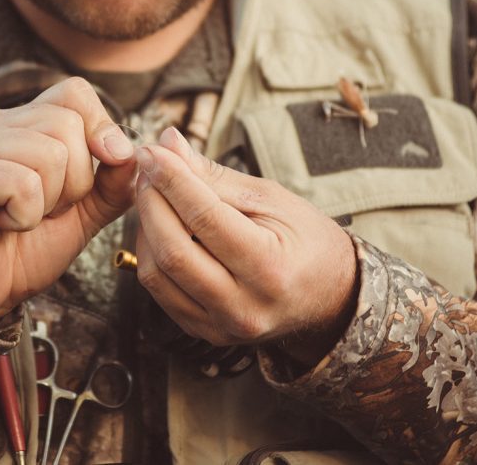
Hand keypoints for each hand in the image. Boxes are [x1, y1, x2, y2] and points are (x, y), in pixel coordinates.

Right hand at [0, 78, 136, 325]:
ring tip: (23, 217)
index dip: (100, 128)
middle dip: (76, 180)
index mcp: (19, 122)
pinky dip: (26, 216)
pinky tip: (4, 225)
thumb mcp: (86, 210)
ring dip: (50, 201)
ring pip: (51, 153)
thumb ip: (114, 179)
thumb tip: (133, 150)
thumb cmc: (27, 247)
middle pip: (68, 123)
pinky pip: (24, 184)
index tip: (100, 166)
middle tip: (46, 209)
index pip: (74, 93)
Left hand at [134, 127, 357, 365]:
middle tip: (146, 169)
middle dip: (151, 201)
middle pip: (173, 249)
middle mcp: (243, 306)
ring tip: (152, 195)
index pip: (204, 217)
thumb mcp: (271, 198)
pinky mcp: (205, 333)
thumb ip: (214, 176)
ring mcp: (222, 326)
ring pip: (157, 274)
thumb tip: (167, 143)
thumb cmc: (305, 239)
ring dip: (145, 228)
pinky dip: (152, 255)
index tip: (151, 150)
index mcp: (269, 268)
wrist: (331, 297)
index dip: (171, 179)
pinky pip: (160, 293)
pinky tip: (159, 228)